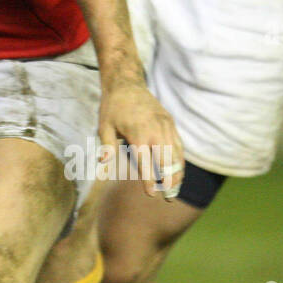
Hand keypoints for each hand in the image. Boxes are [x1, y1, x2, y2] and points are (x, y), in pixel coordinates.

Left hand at [97, 79, 184, 198]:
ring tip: (175, 189)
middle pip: (166, 160)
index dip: (149, 179)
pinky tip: (178, 172)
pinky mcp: (170, 122)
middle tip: (168, 197)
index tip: (152, 194)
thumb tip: (103, 163)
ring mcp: (165, 125)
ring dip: (177, 172)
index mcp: (137, 133)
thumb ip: (107, 146)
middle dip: (168, 180)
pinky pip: (179, 144)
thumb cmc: (112, 107)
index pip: (146, 162)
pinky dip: (180, 159)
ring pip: (176, 154)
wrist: (126, 84)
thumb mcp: (104, 126)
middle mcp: (155, 130)